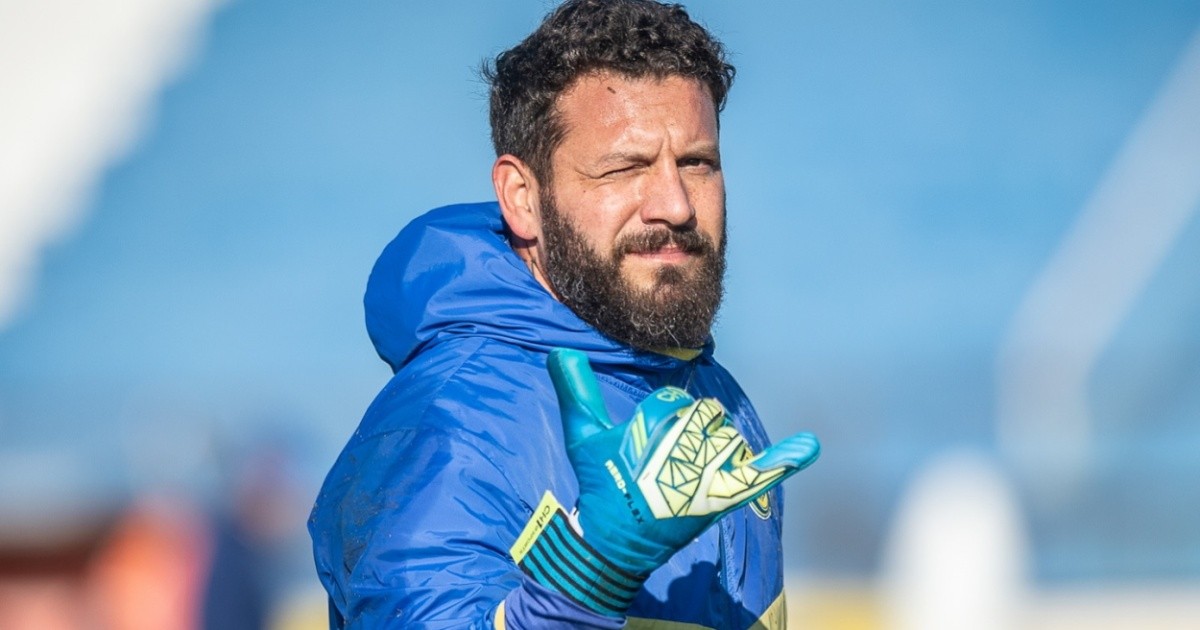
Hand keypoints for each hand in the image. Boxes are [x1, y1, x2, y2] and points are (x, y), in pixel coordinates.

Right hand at [510, 348, 818, 616]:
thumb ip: (576, 392)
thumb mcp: (583, 437)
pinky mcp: (720, 501)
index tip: (648, 437)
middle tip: (669, 454)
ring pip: (727, 439)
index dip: (663, 412)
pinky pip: (757, 476)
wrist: (615, 543)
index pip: (672, 401)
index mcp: (645, 436)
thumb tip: (561, 352)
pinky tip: (808, 446)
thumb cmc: (600, 485)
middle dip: (690, 429)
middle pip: (704, 418)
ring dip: (715, 447)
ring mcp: (701, 479)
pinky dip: (784, 461)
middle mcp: (675, 455)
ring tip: (691, 465)